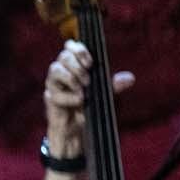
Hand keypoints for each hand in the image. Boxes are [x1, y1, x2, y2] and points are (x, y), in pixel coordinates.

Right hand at [43, 39, 134, 158]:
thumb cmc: (91, 109)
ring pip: (55, 69)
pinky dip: (68, 96)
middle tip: (88, 79)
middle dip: (76, 65)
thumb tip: (129, 78)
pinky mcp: (50, 98)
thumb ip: (114, 86)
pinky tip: (78, 102)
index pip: (71, 47)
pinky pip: (55, 92)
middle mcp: (64, 72)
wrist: (79, 131)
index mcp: (77, 66)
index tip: (90, 62)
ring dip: (71, 77)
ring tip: (83, 90)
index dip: (79, 49)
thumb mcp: (106, 96)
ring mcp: (55, 84)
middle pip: (63, 56)